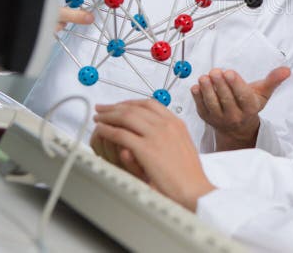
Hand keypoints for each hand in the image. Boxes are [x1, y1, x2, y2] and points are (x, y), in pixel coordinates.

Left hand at [92, 99, 214, 210]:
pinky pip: (120, 134)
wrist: (194, 189)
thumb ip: (168, 136)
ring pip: (126, 116)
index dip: (130, 103)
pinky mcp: (146, 149)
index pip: (149, 104)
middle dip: (115, 107)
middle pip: (135, 107)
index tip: (120, 106)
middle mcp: (167, 125)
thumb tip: (151, 134)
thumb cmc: (189, 174)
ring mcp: (156, 135)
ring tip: (98, 119)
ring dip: (108, 116)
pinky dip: (107, 130)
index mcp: (176, 123)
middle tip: (103, 109)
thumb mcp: (182, 146)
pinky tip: (101, 131)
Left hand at [191, 67, 290, 150]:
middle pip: (226, 100)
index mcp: (250, 109)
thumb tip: (286, 70)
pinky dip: (198, 97)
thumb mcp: (263, 93)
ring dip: (207, 90)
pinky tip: (197, 86)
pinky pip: (201, 108)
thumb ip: (273, 80)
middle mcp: (235, 116)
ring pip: (212, 104)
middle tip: (215, 71)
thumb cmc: (250, 105)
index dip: (235, 84)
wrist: (238, 128)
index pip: (243, 97)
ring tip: (204, 77)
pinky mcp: (207, 119)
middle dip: (220, 84)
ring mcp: (220, 119)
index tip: (229, 72)